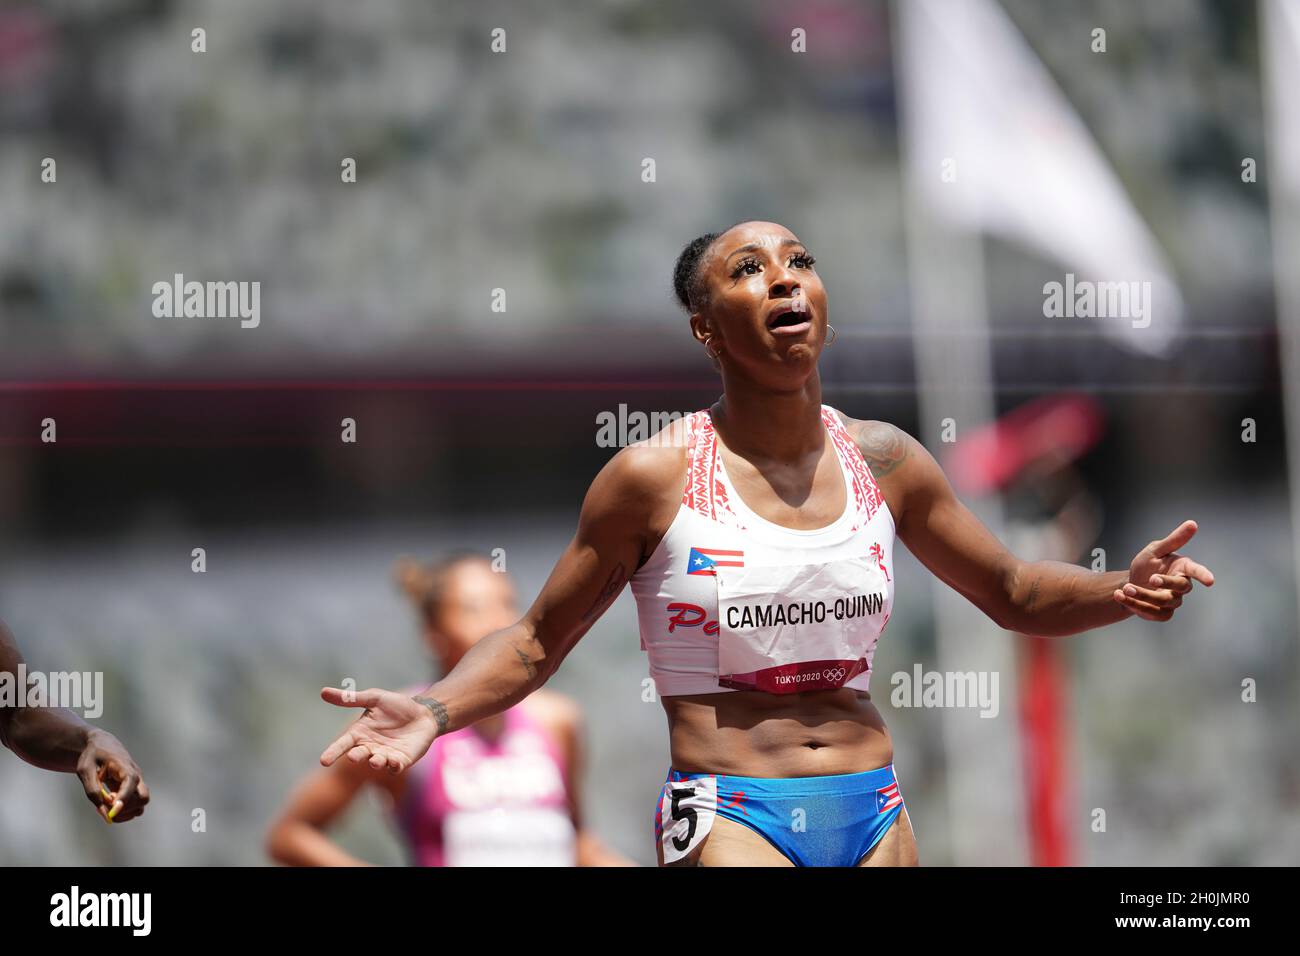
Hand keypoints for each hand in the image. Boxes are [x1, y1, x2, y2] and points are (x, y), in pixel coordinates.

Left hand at [78, 730, 148, 823]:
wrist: (101, 744)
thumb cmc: (92, 756)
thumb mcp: (85, 771)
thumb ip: (93, 792)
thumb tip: (105, 814)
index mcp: (124, 766)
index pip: (132, 783)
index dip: (124, 799)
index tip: (111, 812)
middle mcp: (136, 775)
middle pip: (143, 798)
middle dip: (126, 809)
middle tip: (108, 806)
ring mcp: (136, 782)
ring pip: (141, 804)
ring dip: (125, 812)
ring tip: (108, 804)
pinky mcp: (133, 788)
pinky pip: (135, 805)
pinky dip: (123, 811)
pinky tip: (110, 804)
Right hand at [318, 687, 439, 772]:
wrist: (423, 713)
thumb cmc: (396, 706)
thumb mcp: (374, 698)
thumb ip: (350, 699)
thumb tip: (322, 692)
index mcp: (360, 733)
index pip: (343, 744)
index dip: (333, 752)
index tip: (323, 761)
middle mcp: (370, 747)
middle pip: (359, 755)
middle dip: (356, 757)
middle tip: (354, 756)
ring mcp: (385, 755)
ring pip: (377, 763)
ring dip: (376, 762)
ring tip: (376, 760)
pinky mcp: (401, 761)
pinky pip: (396, 767)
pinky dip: (394, 766)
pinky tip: (394, 762)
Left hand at [1117, 520, 1214, 620]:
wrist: (1129, 583)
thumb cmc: (1147, 565)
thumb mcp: (1155, 549)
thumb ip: (1174, 539)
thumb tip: (1192, 523)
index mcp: (1182, 568)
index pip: (1195, 570)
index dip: (1203, 575)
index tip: (1210, 581)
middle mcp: (1180, 586)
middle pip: (1180, 588)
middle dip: (1165, 583)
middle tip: (1150, 578)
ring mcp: (1172, 601)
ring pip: (1163, 602)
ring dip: (1142, 595)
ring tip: (1125, 588)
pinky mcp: (1161, 613)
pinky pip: (1152, 612)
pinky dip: (1134, 604)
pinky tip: (1120, 596)